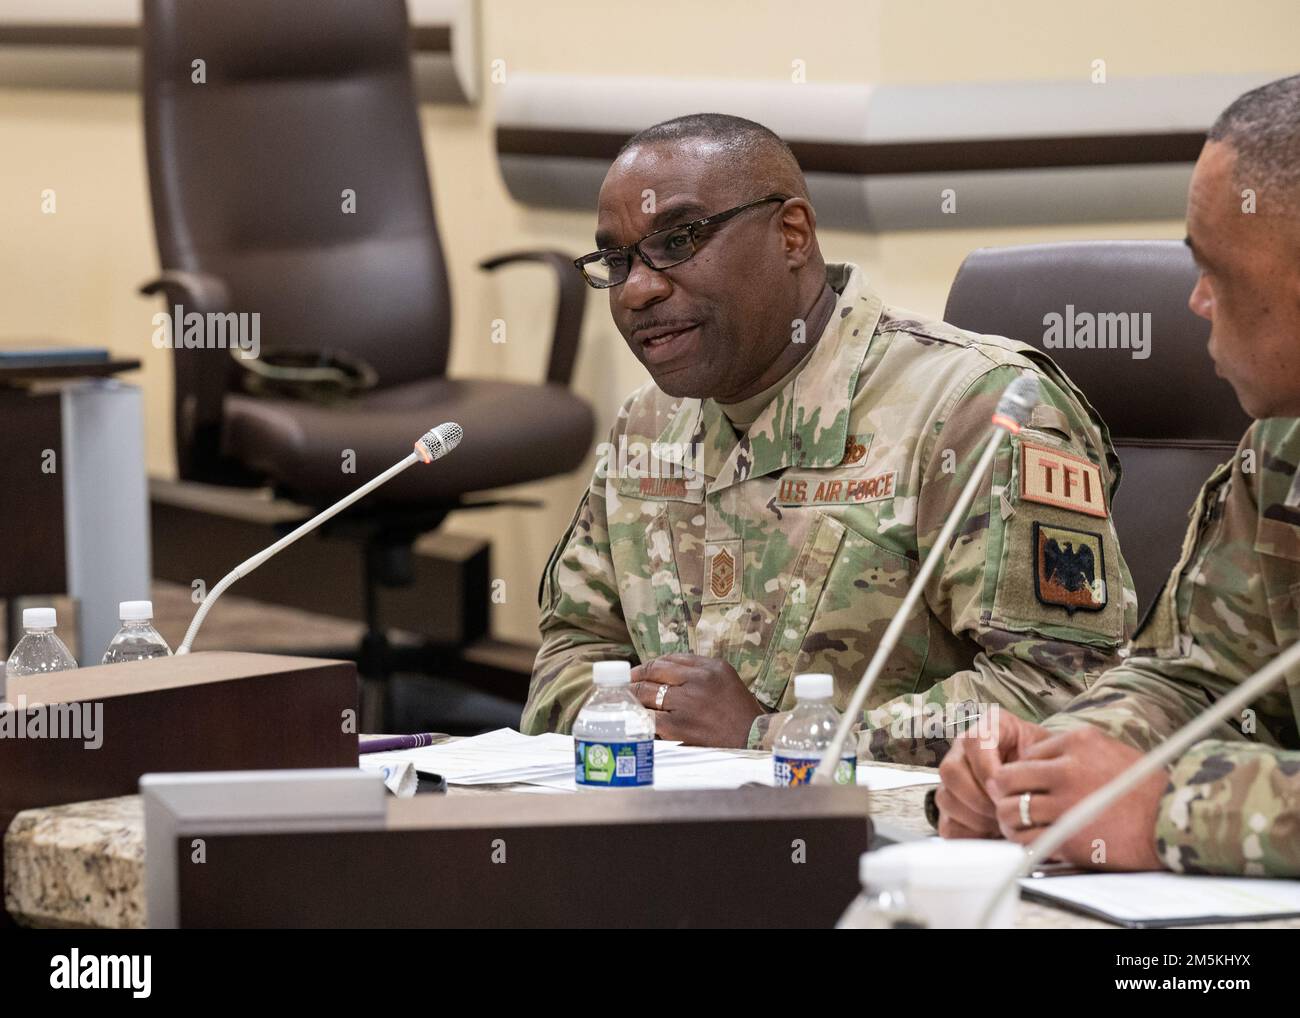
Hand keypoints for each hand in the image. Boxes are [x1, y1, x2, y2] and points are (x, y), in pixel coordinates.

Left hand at [630, 653, 764, 747]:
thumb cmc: (738, 709)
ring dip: (633, 696)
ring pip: (647, 694)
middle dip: (634, 679)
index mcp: (708, 668)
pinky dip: (640, 716)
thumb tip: (663, 666)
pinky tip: (635, 717)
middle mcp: (697, 682)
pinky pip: (650, 718)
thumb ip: (697, 667)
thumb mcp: (724, 677)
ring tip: (626, 700)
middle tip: (624, 685)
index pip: (667, 659)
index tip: (637, 671)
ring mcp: (686, 704)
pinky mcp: (679, 727)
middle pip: (653, 674)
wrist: (753, 739)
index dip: (647, 665)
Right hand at [935, 709, 1051, 839]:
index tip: (1007, 790)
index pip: (974, 741)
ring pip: (946, 798)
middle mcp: (964, 749)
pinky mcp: (952, 805)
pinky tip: (992, 833)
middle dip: (978, 798)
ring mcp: (954, 778)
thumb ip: (1038, 764)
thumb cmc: (1049, 765)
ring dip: (975, 817)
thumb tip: (1024, 791)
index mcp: (989, 728)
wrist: (1048, 779)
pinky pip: (947, 823)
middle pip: (951, 771)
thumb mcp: (1050, 754)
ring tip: (1001, 824)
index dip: (987, 769)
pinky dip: (969, 833)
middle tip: (1003, 812)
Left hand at [988, 726, 1165, 870]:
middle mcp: (1067, 770)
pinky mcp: (1069, 837)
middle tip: (1008, 801)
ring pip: (1011, 810)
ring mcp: (1065, 804)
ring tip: (1016, 824)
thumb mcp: (1109, 749)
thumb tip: (1035, 759)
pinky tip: (1030, 841)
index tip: (1030, 784)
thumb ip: (1073, 751)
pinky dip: (1023, 841)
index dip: (1024, 772)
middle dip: (1004, 792)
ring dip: (1009, 819)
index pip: (1027, 755)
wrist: (1175, 821)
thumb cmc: (1145, 787)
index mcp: (1077, 742)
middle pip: (1008, 778)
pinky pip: (1027, 839)